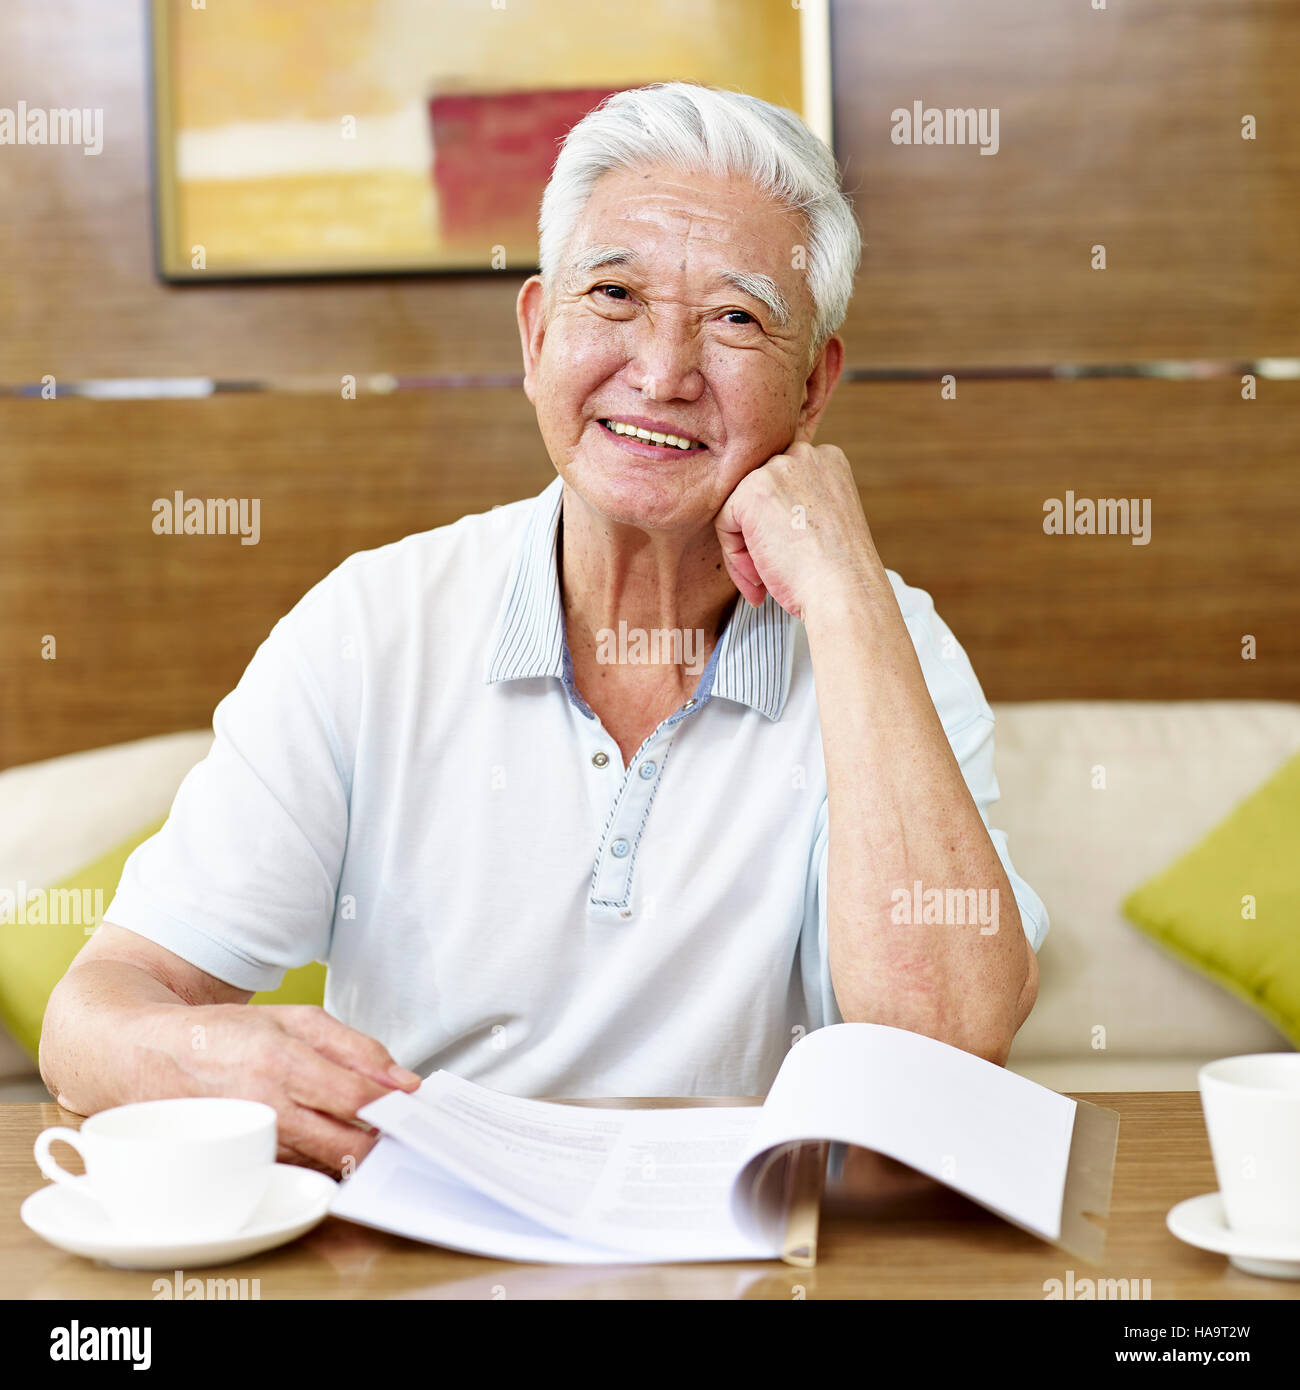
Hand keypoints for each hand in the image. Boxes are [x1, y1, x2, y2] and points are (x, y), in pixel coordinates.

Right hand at [149, 1003, 420, 1175]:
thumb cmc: (225, 1033)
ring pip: (325, 1163)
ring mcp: (251, 1142)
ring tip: (363, 1125)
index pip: (353, 1097)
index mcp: (280, 1062)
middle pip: (344, 1143)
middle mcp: (264, 1108)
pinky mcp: (241, 1163)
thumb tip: (402, 1080)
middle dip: (379, 1138)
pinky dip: (322, 1158)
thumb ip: (355, 1047)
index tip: (410, 1101)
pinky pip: (298, 1169)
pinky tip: (328, 1136)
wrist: (149, 1056)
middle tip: (395, 1123)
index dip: (390, 1102)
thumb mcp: (295, 1018)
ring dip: (354, 1149)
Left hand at [713, 442, 879, 619]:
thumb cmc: (839, 572)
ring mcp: (778, 469)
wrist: (844, 591)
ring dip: (746, 550)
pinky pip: (725, 522)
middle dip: (759, 537)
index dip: (778, 527)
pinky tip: (758, 578)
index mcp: (828, 460)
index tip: (787, 558)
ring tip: (763, 582)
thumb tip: (762, 516)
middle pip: (759, 495)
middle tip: (768, 575)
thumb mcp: (825, 522)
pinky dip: (735, 556)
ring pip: (740, 509)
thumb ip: (797, 506)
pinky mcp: (752, 491)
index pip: (783, 486)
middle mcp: (804, 455)